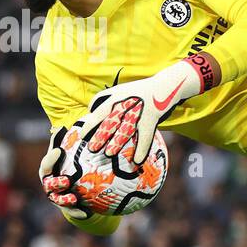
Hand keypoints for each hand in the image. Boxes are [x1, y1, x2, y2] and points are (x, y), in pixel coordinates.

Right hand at [38, 126, 89, 222]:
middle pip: (49, 183)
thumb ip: (69, 141)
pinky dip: (78, 212)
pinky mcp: (69, 208)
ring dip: (64, 200)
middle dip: (55, 182)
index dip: (51, 158)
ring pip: (58, 199)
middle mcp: (51, 183)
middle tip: (65, 180)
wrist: (81, 185)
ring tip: (73, 198)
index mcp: (50, 170)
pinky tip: (86, 212)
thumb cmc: (75, 163)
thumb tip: (64, 125)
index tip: (59, 151)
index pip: (46, 164)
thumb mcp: (73, 152)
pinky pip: (72, 211)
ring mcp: (58, 196)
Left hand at [74, 56, 211, 163]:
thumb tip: (89, 111)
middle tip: (91, 148)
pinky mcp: (151, 120)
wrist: (164, 86)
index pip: (99, 111)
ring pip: (126, 129)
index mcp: (116, 96)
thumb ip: (104, 99)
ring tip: (108, 153)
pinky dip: (142, 149)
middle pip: (110, 121)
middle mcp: (126, 104)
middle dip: (100, 135)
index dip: (90, 124)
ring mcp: (139, 112)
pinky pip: (146, 137)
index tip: (82, 135)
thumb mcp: (120, 90)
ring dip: (117, 142)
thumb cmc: (139, 90)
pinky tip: (136, 161)